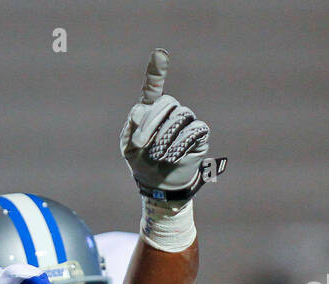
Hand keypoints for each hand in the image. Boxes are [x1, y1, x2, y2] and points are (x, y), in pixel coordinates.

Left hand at [120, 49, 221, 200]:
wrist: (158, 185)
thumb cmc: (141, 162)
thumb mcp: (130, 147)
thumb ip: (132, 127)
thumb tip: (139, 110)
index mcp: (150, 110)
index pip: (153, 87)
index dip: (157, 71)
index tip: (160, 53)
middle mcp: (170, 112)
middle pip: (166, 102)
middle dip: (150, 123)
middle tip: (139, 144)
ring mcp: (186, 122)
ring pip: (181, 115)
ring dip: (165, 135)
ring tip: (156, 155)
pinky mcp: (199, 135)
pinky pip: (195, 130)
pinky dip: (182, 143)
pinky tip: (171, 156)